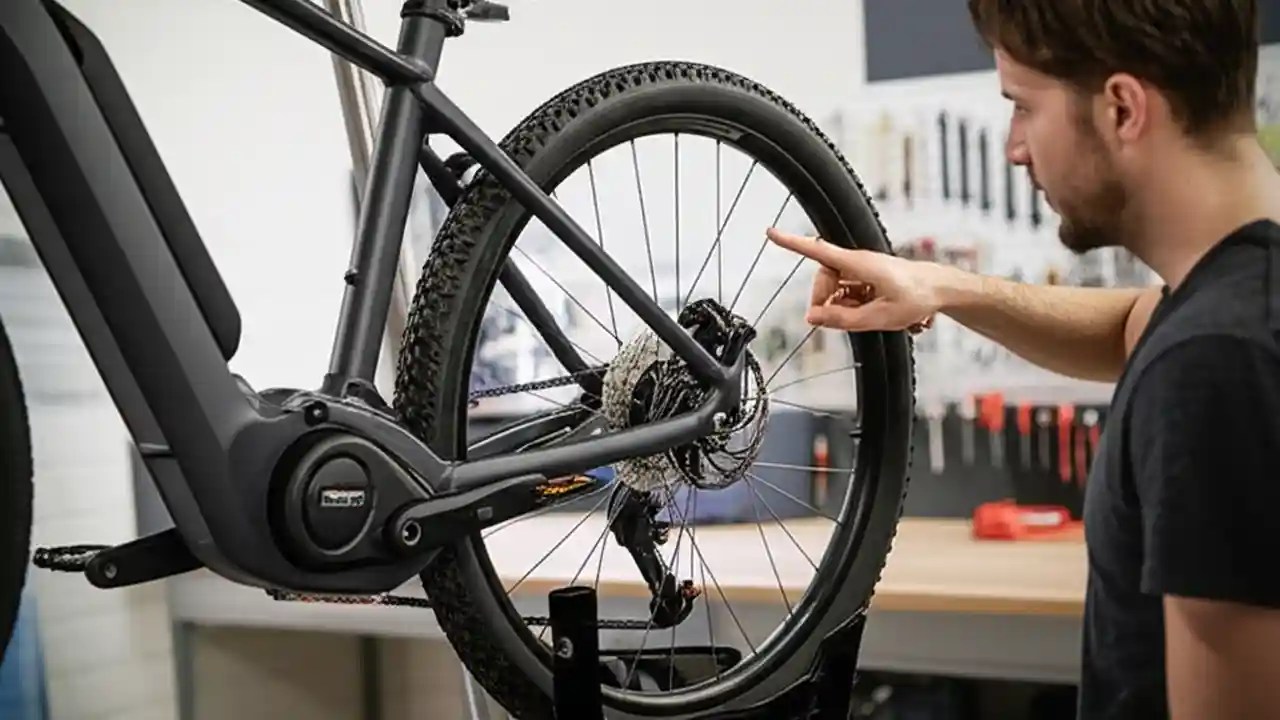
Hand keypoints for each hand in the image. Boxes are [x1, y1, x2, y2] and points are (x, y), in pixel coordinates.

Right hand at [765, 228, 942, 332]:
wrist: (941, 290)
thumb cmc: (917, 296)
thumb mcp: (878, 316)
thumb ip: (842, 318)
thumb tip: (813, 318)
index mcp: (858, 264)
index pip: (817, 250)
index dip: (792, 243)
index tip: (772, 234)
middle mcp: (857, 263)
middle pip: (823, 278)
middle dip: (824, 300)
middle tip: (831, 319)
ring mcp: (862, 270)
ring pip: (836, 288)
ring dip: (841, 305)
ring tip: (864, 315)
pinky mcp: (868, 277)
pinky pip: (848, 291)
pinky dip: (853, 305)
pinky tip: (871, 312)